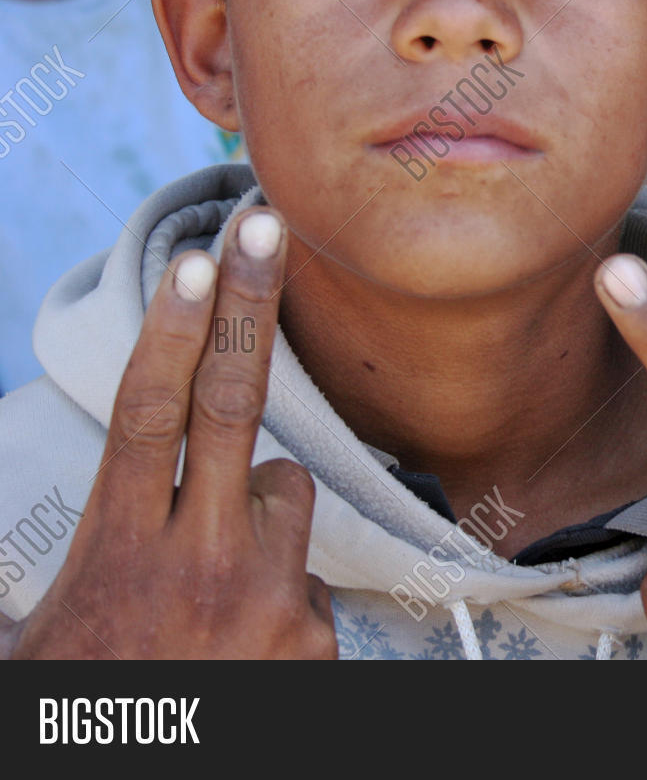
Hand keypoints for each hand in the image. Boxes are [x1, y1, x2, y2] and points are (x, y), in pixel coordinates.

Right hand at [6, 209, 335, 658]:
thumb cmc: (83, 716)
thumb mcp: (31, 650)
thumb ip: (32, 590)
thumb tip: (32, 556)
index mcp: (115, 557)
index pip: (148, 417)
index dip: (174, 331)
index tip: (198, 260)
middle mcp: (197, 566)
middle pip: (233, 407)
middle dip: (249, 308)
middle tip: (267, 228)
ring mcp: (266, 600)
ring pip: (286, 488)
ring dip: (258, 505)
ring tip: (211, 577)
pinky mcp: (317, 638)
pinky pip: (309, 569)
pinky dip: (280, 582)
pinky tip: (241, 639)